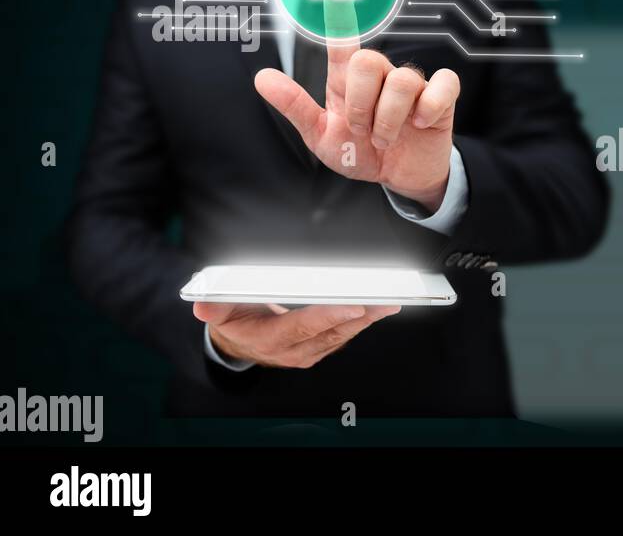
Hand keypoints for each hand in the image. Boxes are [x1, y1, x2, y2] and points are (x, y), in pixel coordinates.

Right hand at [194, 301, 400, 368]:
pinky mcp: (320, 348)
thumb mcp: (218, 312)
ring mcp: (309, 351)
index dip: (328, 316)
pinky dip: (363, 320)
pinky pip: (345, 335)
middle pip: (332, 331)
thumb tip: (204, 306)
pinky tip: (377, 307)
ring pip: (343, 335)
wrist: (240, 342)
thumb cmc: (235, 320)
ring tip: (388, 301)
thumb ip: (213, 306)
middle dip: (361, 315)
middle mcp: (293, 350)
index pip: (303, 327)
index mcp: (269, 339)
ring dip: (368, 318)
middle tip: (384, 300)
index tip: (353, 306)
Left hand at [253, 19, 460, 210]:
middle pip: (368, 61)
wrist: (398, 178)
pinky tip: (420, 124)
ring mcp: (412, 86)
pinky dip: (429, 107)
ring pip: (402, 81)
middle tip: (361, 130)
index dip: (340, 15)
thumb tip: (262, 78)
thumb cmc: (361, 152)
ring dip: (389, 120)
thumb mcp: (322, 137)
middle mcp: (380, 77)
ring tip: (385, 140)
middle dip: (361, 104)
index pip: (343, 42)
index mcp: (348, 81)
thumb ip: (295, 107)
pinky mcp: (440, 99)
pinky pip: (444, 84)